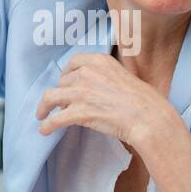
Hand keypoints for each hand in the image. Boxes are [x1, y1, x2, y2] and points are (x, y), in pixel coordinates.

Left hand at [35, 52, 177, 147]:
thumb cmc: (143, 100)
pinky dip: (47, 125)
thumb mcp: (123, 76)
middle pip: (62, 82)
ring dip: (43, 107)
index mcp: (98, 60)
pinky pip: (55, 119)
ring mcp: (81, 92)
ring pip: (50, 97)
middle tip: (59, 104)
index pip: (72, 63)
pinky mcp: (79, 112)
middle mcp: (87, 73)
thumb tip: (93, 88)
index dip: (66, 74)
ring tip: (41, 116)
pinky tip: (44, 131)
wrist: (148, 117)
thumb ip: (105, 77)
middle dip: (60, 93)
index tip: (64, 83)